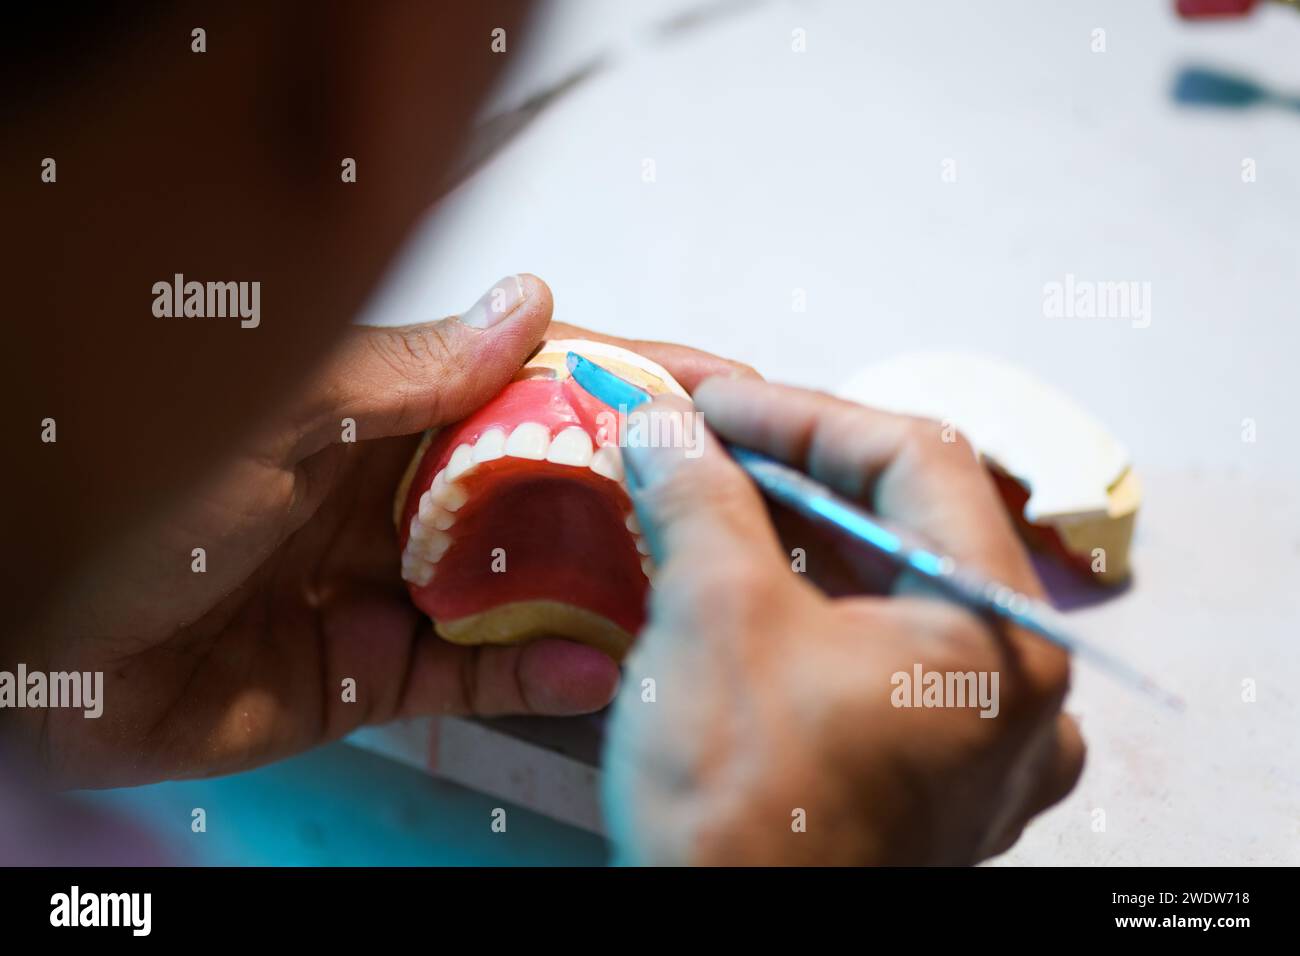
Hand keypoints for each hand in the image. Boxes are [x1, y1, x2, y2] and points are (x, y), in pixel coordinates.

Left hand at [14, 275, 753, 787]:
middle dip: (634, 488)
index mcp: (378, 410)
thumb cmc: (137, 501)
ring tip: (685, 588)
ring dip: (603, 586)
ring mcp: (389, 583)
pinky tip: (596, 668)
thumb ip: (414, 372)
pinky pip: (476, 674)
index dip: (623, 379)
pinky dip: (540, 676)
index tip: (714, 386)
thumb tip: (531, 304)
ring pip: (525, 583)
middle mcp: (394, 492)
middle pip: (543, 484)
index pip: (528, 381)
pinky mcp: (372, 672)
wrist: (36, 649)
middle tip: (726, 497)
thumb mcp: (284, 413)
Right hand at [603, 379, 1083, 864]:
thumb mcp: (713, 618)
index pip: (915, 459)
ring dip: (801, 535)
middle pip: (910, 523)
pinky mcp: (930, 778)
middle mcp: (1017, 689)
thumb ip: (698, 496)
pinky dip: (815, 605)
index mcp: (1002, 637)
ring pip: (895, 591)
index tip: (713, 401)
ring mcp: (979, 743)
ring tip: (714, 497)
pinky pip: (880, 656)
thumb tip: (663, 425)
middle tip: (707, 438)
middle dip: (796, 471)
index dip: (801, 412)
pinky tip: (748, 586)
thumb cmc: (746, 816)